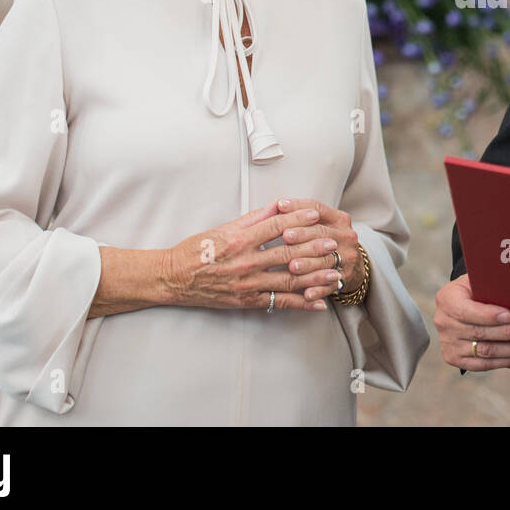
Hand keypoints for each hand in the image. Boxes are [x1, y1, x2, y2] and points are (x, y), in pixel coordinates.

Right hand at [162, 200, 340, 310]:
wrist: (173, 278)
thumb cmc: (196, 250)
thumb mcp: (223, 228)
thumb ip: (253, 218)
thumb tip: (278, 205)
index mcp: (239, 239)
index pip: (276, 226)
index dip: (299, 219)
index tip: (317, 215)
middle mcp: (245, 261)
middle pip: (287, 252)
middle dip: (314, 247)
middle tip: (335, 243)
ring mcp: (247, 283)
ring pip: (288, 279)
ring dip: (315, 276)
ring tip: (335, 273)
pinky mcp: (247, 301)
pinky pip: (279, 302)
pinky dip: (301, 303)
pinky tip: (319, 302)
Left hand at [276, 198, 363, 296]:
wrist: (350, 265)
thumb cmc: (325, 241)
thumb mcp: (317, 224)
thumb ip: (298, 216)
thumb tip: (275, 206)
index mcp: (338, 219)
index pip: (318, 208)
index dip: (298, 206)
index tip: (280, 206)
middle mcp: (346, 236)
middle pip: (322, 233)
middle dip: (302, 235)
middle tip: (285, 237)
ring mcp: (348, 257)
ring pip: (326, 260)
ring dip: (309, 264)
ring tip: (292, 267)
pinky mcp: (346, 277)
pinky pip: (331, 285)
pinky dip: (318, 289)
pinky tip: (306, 294)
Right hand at [434, 274, 509, 370]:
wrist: (462, 305)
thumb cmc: (478, 288)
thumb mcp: (478, 280)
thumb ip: (492, 284)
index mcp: (447, 299)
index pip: (466, 310)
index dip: (488, 315)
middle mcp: (443, 322)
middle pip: (480, 332)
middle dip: (509, 332)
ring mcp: (448, 344)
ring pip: (485, 351)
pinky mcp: (454, 359)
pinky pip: (483, 364)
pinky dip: (505, 360)